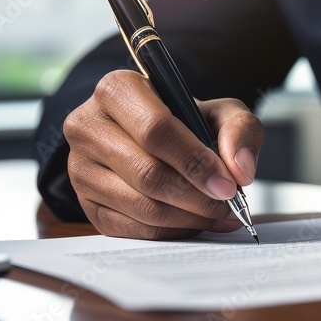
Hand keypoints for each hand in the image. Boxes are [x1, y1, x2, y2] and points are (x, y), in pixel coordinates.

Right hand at [63, 70, 261, 238]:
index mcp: (117, 90)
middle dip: (196, 196)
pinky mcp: (87, 205)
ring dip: (188, 217)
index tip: (227, 184)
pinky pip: (134, 229)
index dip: (195, 162)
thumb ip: (239, 130)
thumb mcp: (218, 111)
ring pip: (142, 206)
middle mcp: (87, 126)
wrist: (151, 139)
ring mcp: (81, 169)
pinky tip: (195, 222)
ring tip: (218, 213)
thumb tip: (239, 170)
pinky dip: (173, 231)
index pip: (155, 131)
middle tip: (227, 203)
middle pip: (147, 174)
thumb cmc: (183, 121)